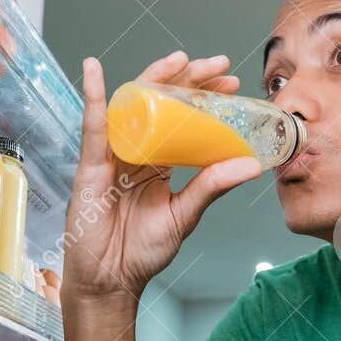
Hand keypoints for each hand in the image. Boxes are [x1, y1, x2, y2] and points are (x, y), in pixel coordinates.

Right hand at [61, 51, 262, 302]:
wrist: (111, 280)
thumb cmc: (142, 251)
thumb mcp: (186, 214)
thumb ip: (212, 186)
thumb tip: (249, 164)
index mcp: (160, 161)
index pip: (183, 117)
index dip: (205, 96)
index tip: (231, 83)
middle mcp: (137, 150)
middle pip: (161, 102)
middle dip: (188, 78)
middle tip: (217, 65)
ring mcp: (112, 154)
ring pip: (132, 105)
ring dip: (153, 77)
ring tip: (178, 60)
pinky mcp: (91, 165)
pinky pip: (92, 125)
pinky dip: (93, 96)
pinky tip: (96, 70)